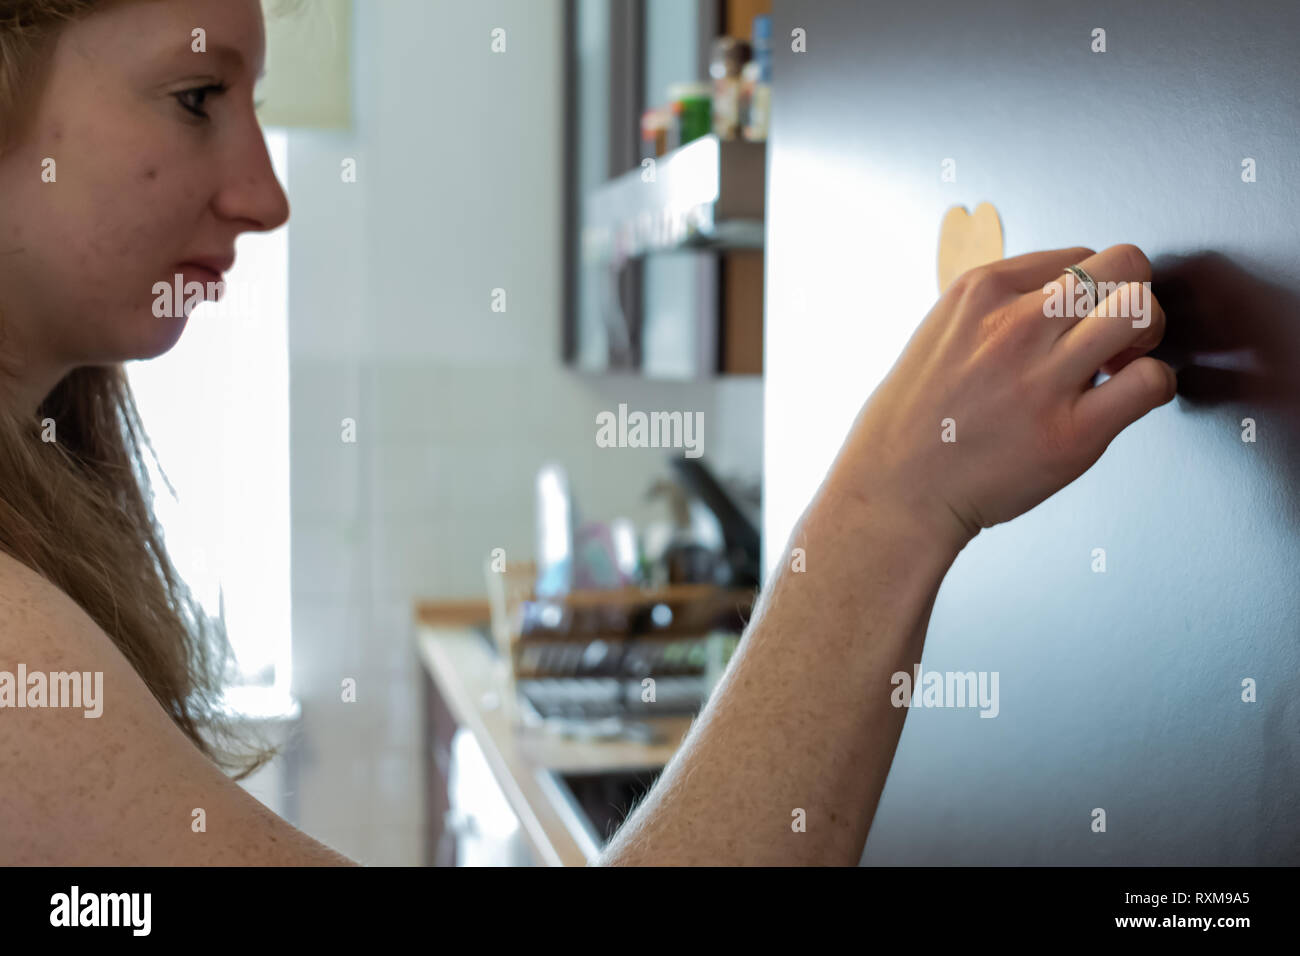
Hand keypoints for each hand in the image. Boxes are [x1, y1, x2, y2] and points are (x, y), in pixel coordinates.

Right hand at [825, 244, 1176, 553]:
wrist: (895, 491)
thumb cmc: (914, 420)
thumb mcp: (939, 331)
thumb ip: (993, 307)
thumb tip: (1056, 296)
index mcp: (980, 291)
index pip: (1080, 256)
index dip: (1093, 288)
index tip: (1079, 324)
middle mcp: (1014, 324)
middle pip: (1125, 265)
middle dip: (1134, 295)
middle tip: (1118, 337)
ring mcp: (1043, 377)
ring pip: (1141, 309)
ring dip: (1149, 333)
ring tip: (1123, 363)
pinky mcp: (1071, 432)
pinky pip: (1150, 382)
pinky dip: (1154, 385)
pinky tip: (1126, 400)